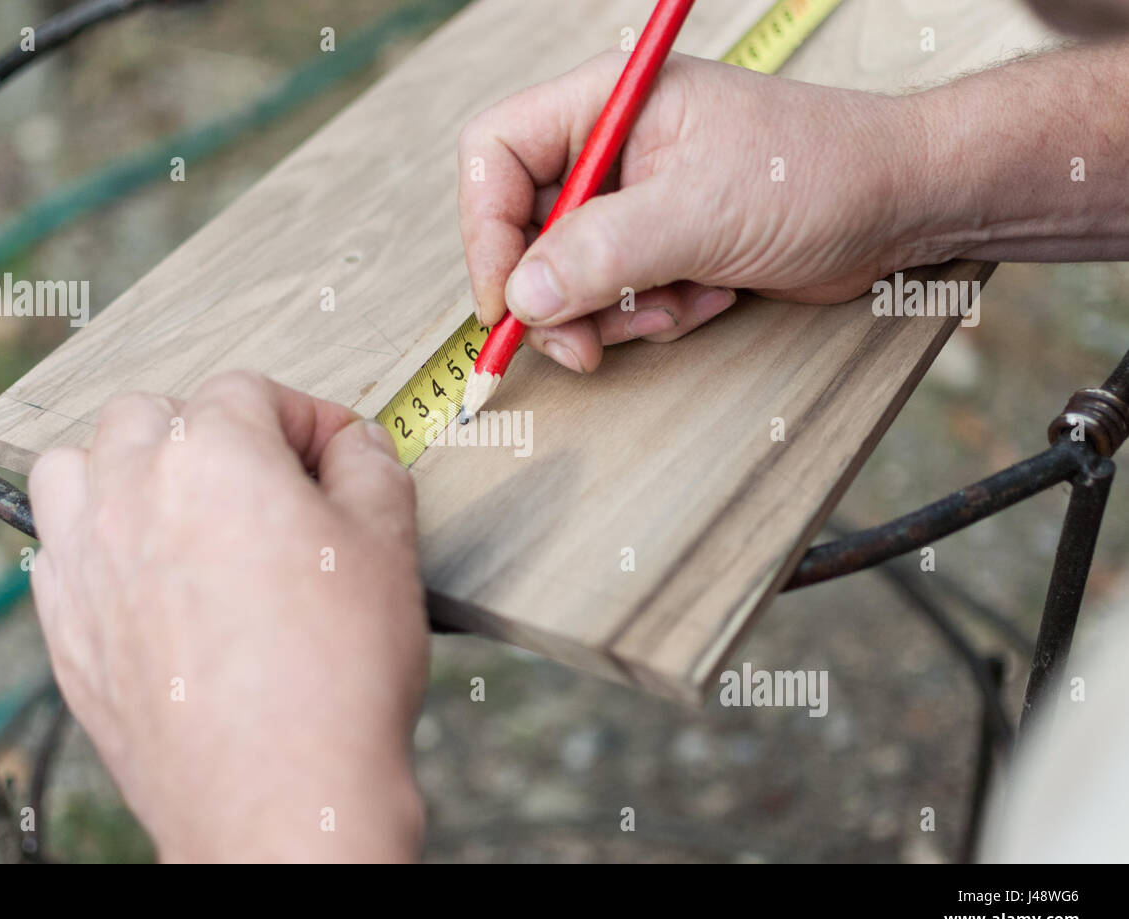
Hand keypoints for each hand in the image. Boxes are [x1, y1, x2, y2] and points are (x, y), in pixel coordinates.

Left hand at [28, 372, 427, 861]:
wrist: (278, 796)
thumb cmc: (335, 675)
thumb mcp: (388, 546)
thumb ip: (370, 467)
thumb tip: (353, 445)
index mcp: (212, 454)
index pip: (251, 390)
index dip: (306, 418)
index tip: (334, 456)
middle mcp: (129, 492)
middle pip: (152, 413)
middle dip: (211, 432)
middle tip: (265, 485)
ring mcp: (84, 561)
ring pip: (78, 467)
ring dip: (128, 471)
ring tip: (182, 511)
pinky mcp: (65, 628)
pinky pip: (58, 550)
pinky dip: (97, 544)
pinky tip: (149, 580)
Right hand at [458, 51, 921, 371]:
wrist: (899, 206)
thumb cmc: (818, 173)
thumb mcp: (701, 211)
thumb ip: (603, 252)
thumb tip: (523, 295)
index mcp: (605, 105)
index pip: (496, 156)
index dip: (486, 231)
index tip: (505, 301)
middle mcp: (609, 151)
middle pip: (523, 231)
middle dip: (556, 296)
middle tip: (584, 346)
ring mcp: (635, 203)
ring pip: (568, 279)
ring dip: (616, 314)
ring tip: (679, 305)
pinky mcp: (662, 249)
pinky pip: (617, 300)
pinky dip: (654, 317)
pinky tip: (710, 297)